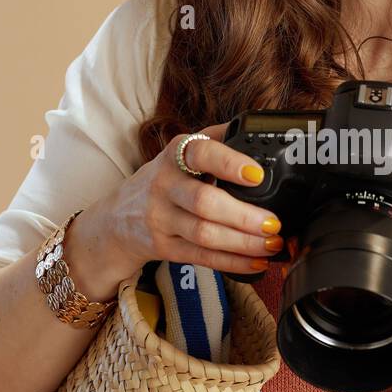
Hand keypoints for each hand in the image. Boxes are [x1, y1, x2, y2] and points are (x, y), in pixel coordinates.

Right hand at [64, 123, 286, 299]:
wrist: (118, 218)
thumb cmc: (163, 181)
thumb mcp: (179, 153)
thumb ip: (214, 140)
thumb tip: (252, 128)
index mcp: (175, 155)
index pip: (201, 154)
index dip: (229, 164)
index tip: (257, 175)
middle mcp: (164, 185)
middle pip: (205, 202)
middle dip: (244, 216)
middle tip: (274, 223)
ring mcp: (161, 219)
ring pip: (205, 234)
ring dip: (243, 242)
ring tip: (272, 243)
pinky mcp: (164, 248)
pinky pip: (202, 257)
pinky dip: (233, 262)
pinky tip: (257, 262)